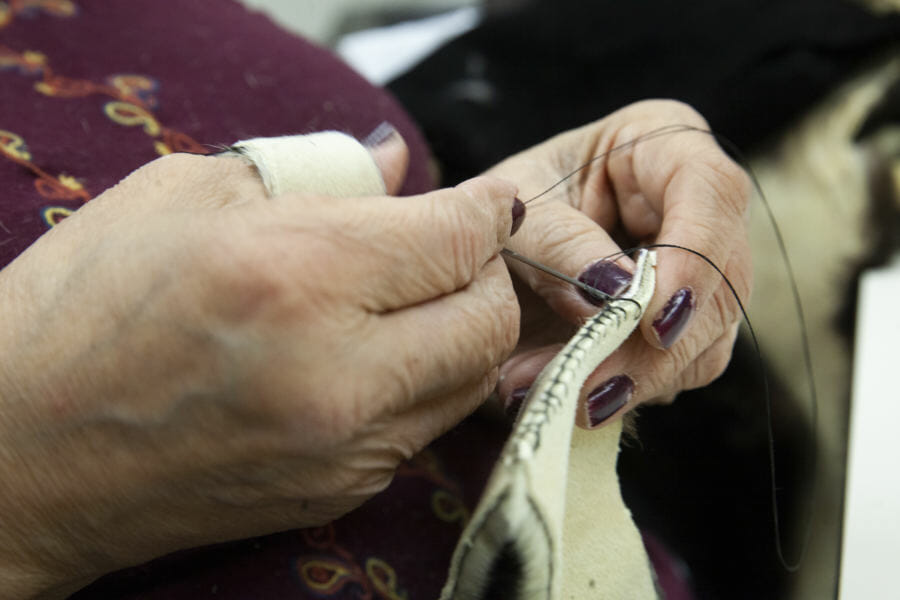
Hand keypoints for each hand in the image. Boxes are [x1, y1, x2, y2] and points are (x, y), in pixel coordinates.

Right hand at [0, 139, 519, 596]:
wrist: (20, 455)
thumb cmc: (79, 313)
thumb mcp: (182, 198)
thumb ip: (311, 171)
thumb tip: (396, 165)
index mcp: (293, 277)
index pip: (454, 239)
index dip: (488, 211)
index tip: (489, 202)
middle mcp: (336, 374)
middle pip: (489, 318)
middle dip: (488, 272)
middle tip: (449, 249)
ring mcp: (344, 449)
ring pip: (470, 378)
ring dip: (461, 328)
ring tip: (408, 300)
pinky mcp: (339, 493)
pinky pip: (423, 425)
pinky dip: (421, 380)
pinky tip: (370, 356)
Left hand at [492, 100, 751, 428]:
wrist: (497, 247)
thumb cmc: (510, 207)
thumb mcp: (519, 210)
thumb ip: (560, 242)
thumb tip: (617, 295)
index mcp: (667, 148)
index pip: (711, 192)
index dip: (693, 260)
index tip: (652, 322)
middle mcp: (700, 209)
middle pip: (721, 282)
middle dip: (655, 348)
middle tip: (590, 389)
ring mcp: (701, 272)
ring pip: (708, 338)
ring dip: (638, 379)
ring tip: (562, 397)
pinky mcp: (685, 323)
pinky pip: (681, 368)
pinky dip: (631, 388)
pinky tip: (578, 397)